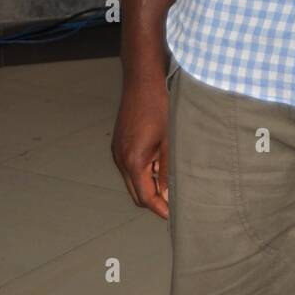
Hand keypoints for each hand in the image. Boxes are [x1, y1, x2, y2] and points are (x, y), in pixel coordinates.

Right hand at [111, 70, 169, 220]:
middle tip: (177, 202)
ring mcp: (117, 150)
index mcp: (133, 161)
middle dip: (155, 199)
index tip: (175, 216)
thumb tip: (171, 195)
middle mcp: (120, 158)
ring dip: (150, 183)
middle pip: (137, 193)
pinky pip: (130, 165)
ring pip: (133, 179)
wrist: (143, 78)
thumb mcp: (171, 140)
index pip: (145, 197)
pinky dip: (144, 170)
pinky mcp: (119, 141)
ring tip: (173, 178)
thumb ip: (170, 169)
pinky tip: (161, 160)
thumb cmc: (161, 105)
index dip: (160, 209)